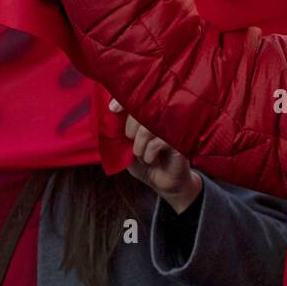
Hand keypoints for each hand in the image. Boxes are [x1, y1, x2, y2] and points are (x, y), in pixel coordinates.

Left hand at [108, 98, 201, 213]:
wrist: (164, 183)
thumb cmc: (145, 165)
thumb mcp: (126, 151)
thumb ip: (119, 137)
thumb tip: (108, 123)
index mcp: (148, 118)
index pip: (135, 102)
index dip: (122, 102)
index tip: (112, 110)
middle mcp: (161, 120)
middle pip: (139, 114)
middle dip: (130, 133)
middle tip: (134, 147)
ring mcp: (170, 129)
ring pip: (146, 129)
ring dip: (139, 147)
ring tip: (142, 156)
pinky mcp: (178, 141)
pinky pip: (158, 143)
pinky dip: (149, 154)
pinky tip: (153, 160)